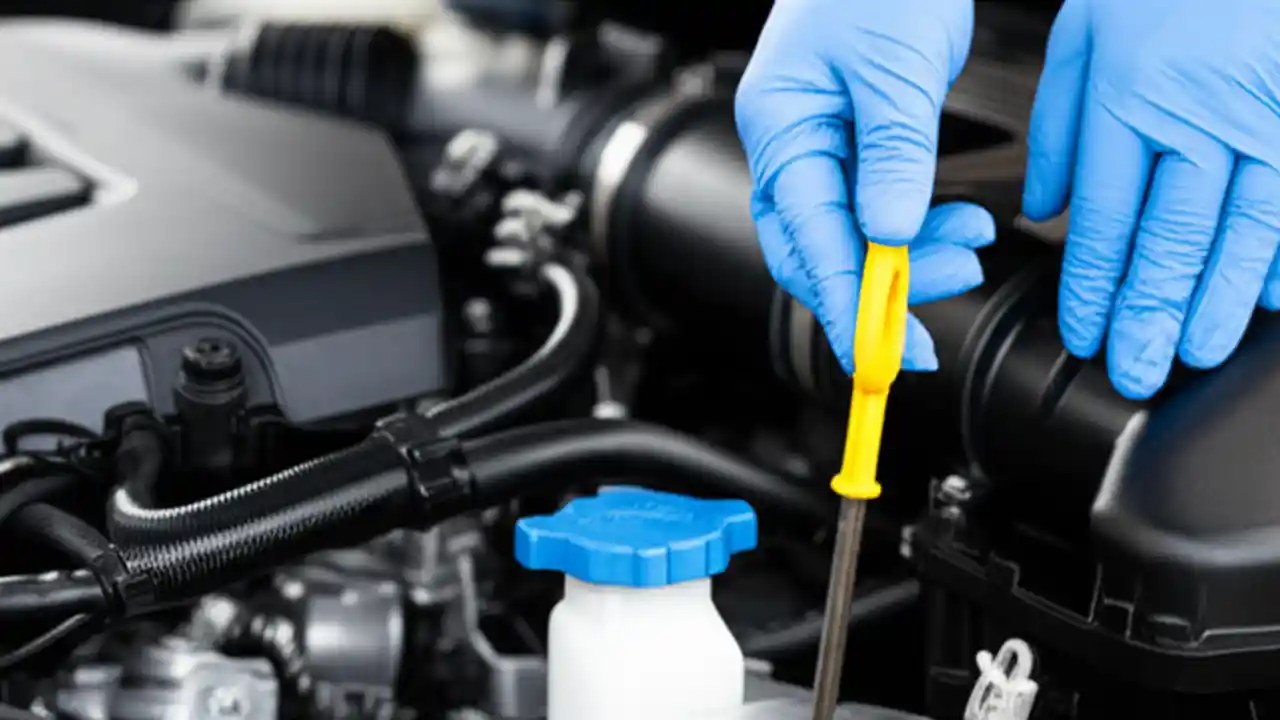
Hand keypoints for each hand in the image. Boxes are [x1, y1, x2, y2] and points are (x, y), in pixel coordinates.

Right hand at [735, 0, 982, 372]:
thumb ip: (892, 154)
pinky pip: (872, 209)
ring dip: (906, 262)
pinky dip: (914, 230)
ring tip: (970, 247)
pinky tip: (956, 224)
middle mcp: (791, 145)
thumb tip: (891, 235)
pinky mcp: (855, 143)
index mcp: (780, 128)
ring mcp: (820, 146)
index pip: (806, 240)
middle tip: (931, 326)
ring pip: (848, 239)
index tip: (881, 353)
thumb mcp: (894, 66)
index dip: (845, 304)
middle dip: (874, 298)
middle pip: (816, 254)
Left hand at [1025, 0, 1279, 398]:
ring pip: (1244, 231)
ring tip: (1196, 353)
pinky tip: (1267, 297)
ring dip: (1218, 303)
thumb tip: (1041, 210)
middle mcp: (1200, 113)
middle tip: (1136, 371)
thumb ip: (1059, 126)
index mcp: (1130, 96)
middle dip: (1151, 317)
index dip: (1092, 288)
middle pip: (1174, 238)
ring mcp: (1265, 115)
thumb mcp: (1082, 33)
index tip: (1083, 334)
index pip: (1105, 218)